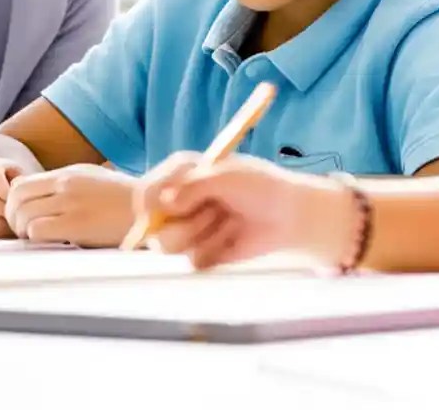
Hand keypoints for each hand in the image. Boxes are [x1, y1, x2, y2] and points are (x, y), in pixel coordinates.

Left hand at [4, 165, 136, 246]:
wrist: (153, 209)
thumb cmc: (126, 202)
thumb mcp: (95, 181)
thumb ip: (68, 187)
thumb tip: (44, 198)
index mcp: (68, 174)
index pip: (21, 184)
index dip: (13, 203)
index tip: (20, 217)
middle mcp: (66, 185)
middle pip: (16, 199)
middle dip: (12, 218)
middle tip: (22, 232)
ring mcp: (70, 203)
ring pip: (24, 216)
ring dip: (23, 231)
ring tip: (36, 239)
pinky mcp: (76, 224)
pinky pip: (38, 230)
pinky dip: (36, 239)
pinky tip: (49, 243)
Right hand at [137, 152, 354, 269]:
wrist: (291, 215)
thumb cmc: (261, 186)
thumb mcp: (227, 178)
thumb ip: (194, 187)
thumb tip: (165, 202)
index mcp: (180, 176)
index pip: (147, 193)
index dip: (149, 206)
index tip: (159, 212)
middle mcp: (179, 203)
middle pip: (155, 226)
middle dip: (189, 222)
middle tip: (216, 211)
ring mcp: (188, 229)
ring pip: (172, 246)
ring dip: (205, 235)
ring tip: (228, 222)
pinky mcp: (202, 252)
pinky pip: (193, 261)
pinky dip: (215, 251)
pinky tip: (233, 238)